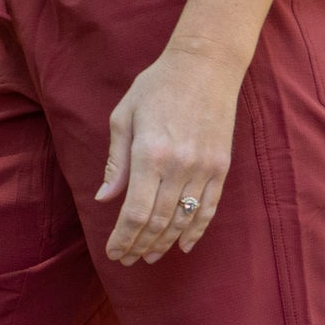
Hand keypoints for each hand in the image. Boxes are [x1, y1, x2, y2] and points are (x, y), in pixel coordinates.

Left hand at [95, 44, 244, 263]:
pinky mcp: (221, 167)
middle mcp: (179, 166)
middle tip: (127, 259)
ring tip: (149, 255)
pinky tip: (183, 245)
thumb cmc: (156, 86)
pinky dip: (196, 231)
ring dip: (163, 243)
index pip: (134, 213)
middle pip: (157, 222)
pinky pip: (209, 208)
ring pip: (183, 220)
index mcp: (150, 154)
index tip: (114, 252)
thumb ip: (116, 163)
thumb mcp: (124, 117)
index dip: (123, 239)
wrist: (206, 65)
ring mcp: (204, 168)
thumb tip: (103, 199)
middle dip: (139, 246)